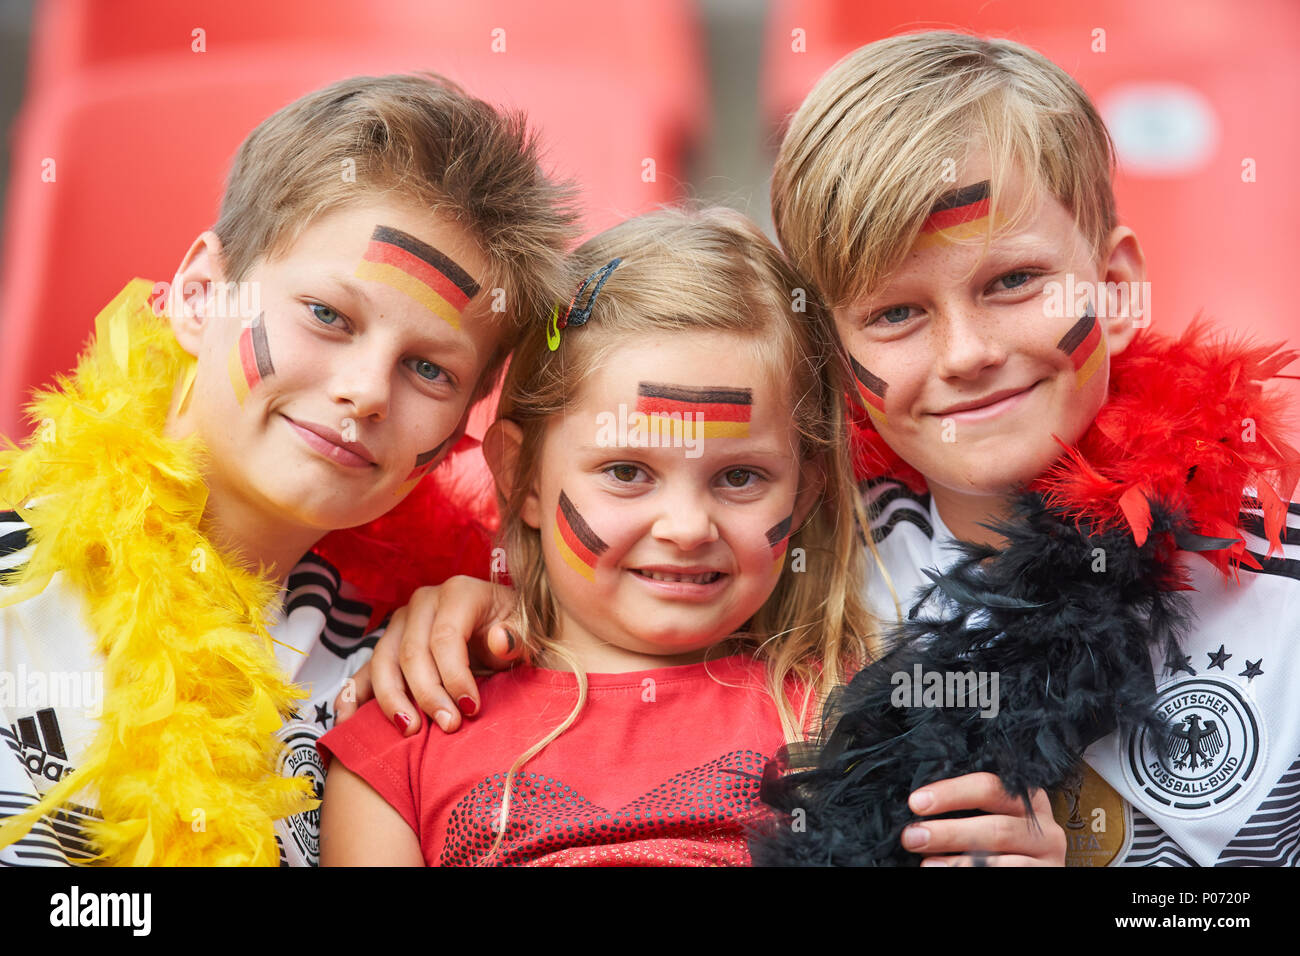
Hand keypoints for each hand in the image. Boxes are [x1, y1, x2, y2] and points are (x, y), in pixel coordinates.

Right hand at [333, 576, 521, 734]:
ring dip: (393, 700)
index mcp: (458, 592)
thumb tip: (499, 640)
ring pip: (383, 661)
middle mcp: (423, 602)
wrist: (501, 621)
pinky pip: (364, 668)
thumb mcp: (527, 629)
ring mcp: (400, 621)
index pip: (446, 638)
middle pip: (412, 652)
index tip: (470, 709)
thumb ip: (517, 635)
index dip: (455, 677)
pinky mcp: (387, 642)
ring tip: (410, 731)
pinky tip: (348, 719)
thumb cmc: (514, 628)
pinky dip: (354, 694)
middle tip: (448, 726)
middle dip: (428, 695)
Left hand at [900, 772, 1065, 865]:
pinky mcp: (1047, 878)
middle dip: (949, 832)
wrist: (1016, 869)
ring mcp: (1049, 858)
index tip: (916, 802)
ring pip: (1002, 858)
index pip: (990, 787)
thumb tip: (920, 806)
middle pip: (996, 827)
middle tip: (913, 837)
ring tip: (927, 863)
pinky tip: (946, 871)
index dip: (951, 793)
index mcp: (1028, 799)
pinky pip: (1010, 875)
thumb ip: (964, 809)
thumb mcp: (986, 818)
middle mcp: (1045, 828)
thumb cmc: (994, 842)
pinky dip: (975, 872)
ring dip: (958, 862)